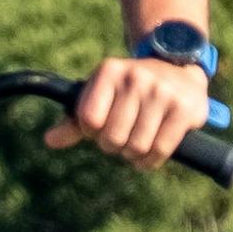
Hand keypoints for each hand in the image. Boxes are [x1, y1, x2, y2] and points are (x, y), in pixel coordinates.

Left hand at [45, 53, 211, 169]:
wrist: (178, 70)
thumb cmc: (130, 90)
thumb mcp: (101, 96)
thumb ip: (75, 120)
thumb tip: (49, 140)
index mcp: (109, 71)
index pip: (88, 119)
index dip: (92, 132)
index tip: (102, 125)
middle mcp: (135, 77)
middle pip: (112, 138)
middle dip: (114, 146)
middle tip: (122, 137)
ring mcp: (161, 92)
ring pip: (136, 147)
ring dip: (133, 155)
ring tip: (136, 143)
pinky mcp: (183, 109)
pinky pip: (159, 150)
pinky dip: (151, 161)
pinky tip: (151, 154)